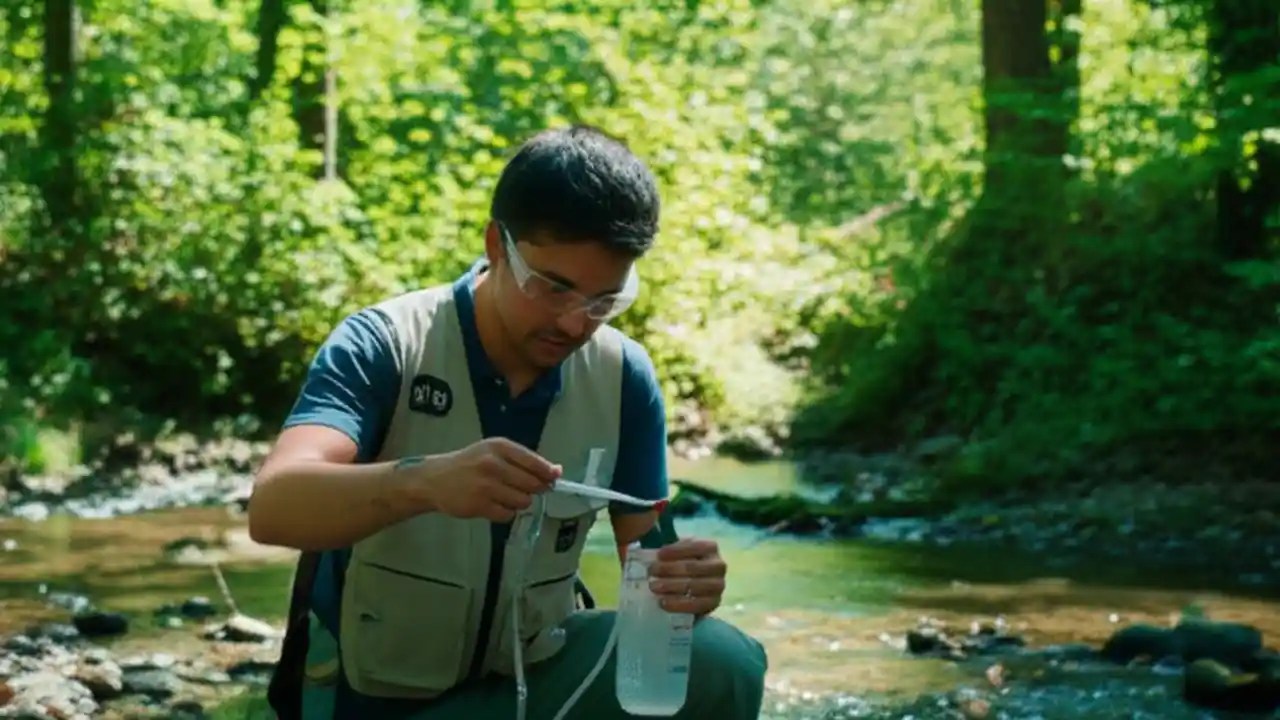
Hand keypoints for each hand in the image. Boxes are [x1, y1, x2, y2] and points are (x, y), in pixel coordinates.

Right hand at [400, 438, 561, 521]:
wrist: (434, 479)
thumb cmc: (469, 463)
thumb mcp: (493, 452)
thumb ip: (523, 460)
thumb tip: (556, 471)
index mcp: (499, 447)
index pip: (535, 462)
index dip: (548, 473)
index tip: (554, 478)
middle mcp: (493, 464)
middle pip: (532, 484)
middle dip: (534, 489)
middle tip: (522, 488)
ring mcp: (486, 486)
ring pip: (523, 501)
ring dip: (519, 502)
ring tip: (504, 496)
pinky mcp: (479, 505)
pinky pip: (507, 514)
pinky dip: (506, 513)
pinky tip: (494, 505)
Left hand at [647, 538, 725, 616]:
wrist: (693, 584)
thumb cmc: (682, 562)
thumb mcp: (679, 549)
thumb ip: (670, 548)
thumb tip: (652, 547)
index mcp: (711, 548)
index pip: (695, 547)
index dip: (676, 551)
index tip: (658, 555)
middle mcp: (719, 566)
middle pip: (693, 567)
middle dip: (669, 569)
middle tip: (651, 571)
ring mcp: (719, 586)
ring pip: (694, 586)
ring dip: (671, 586)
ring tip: (653, 587)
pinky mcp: (714, 603)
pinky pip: (696, 605)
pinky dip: (678, 604)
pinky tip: (662, 602)